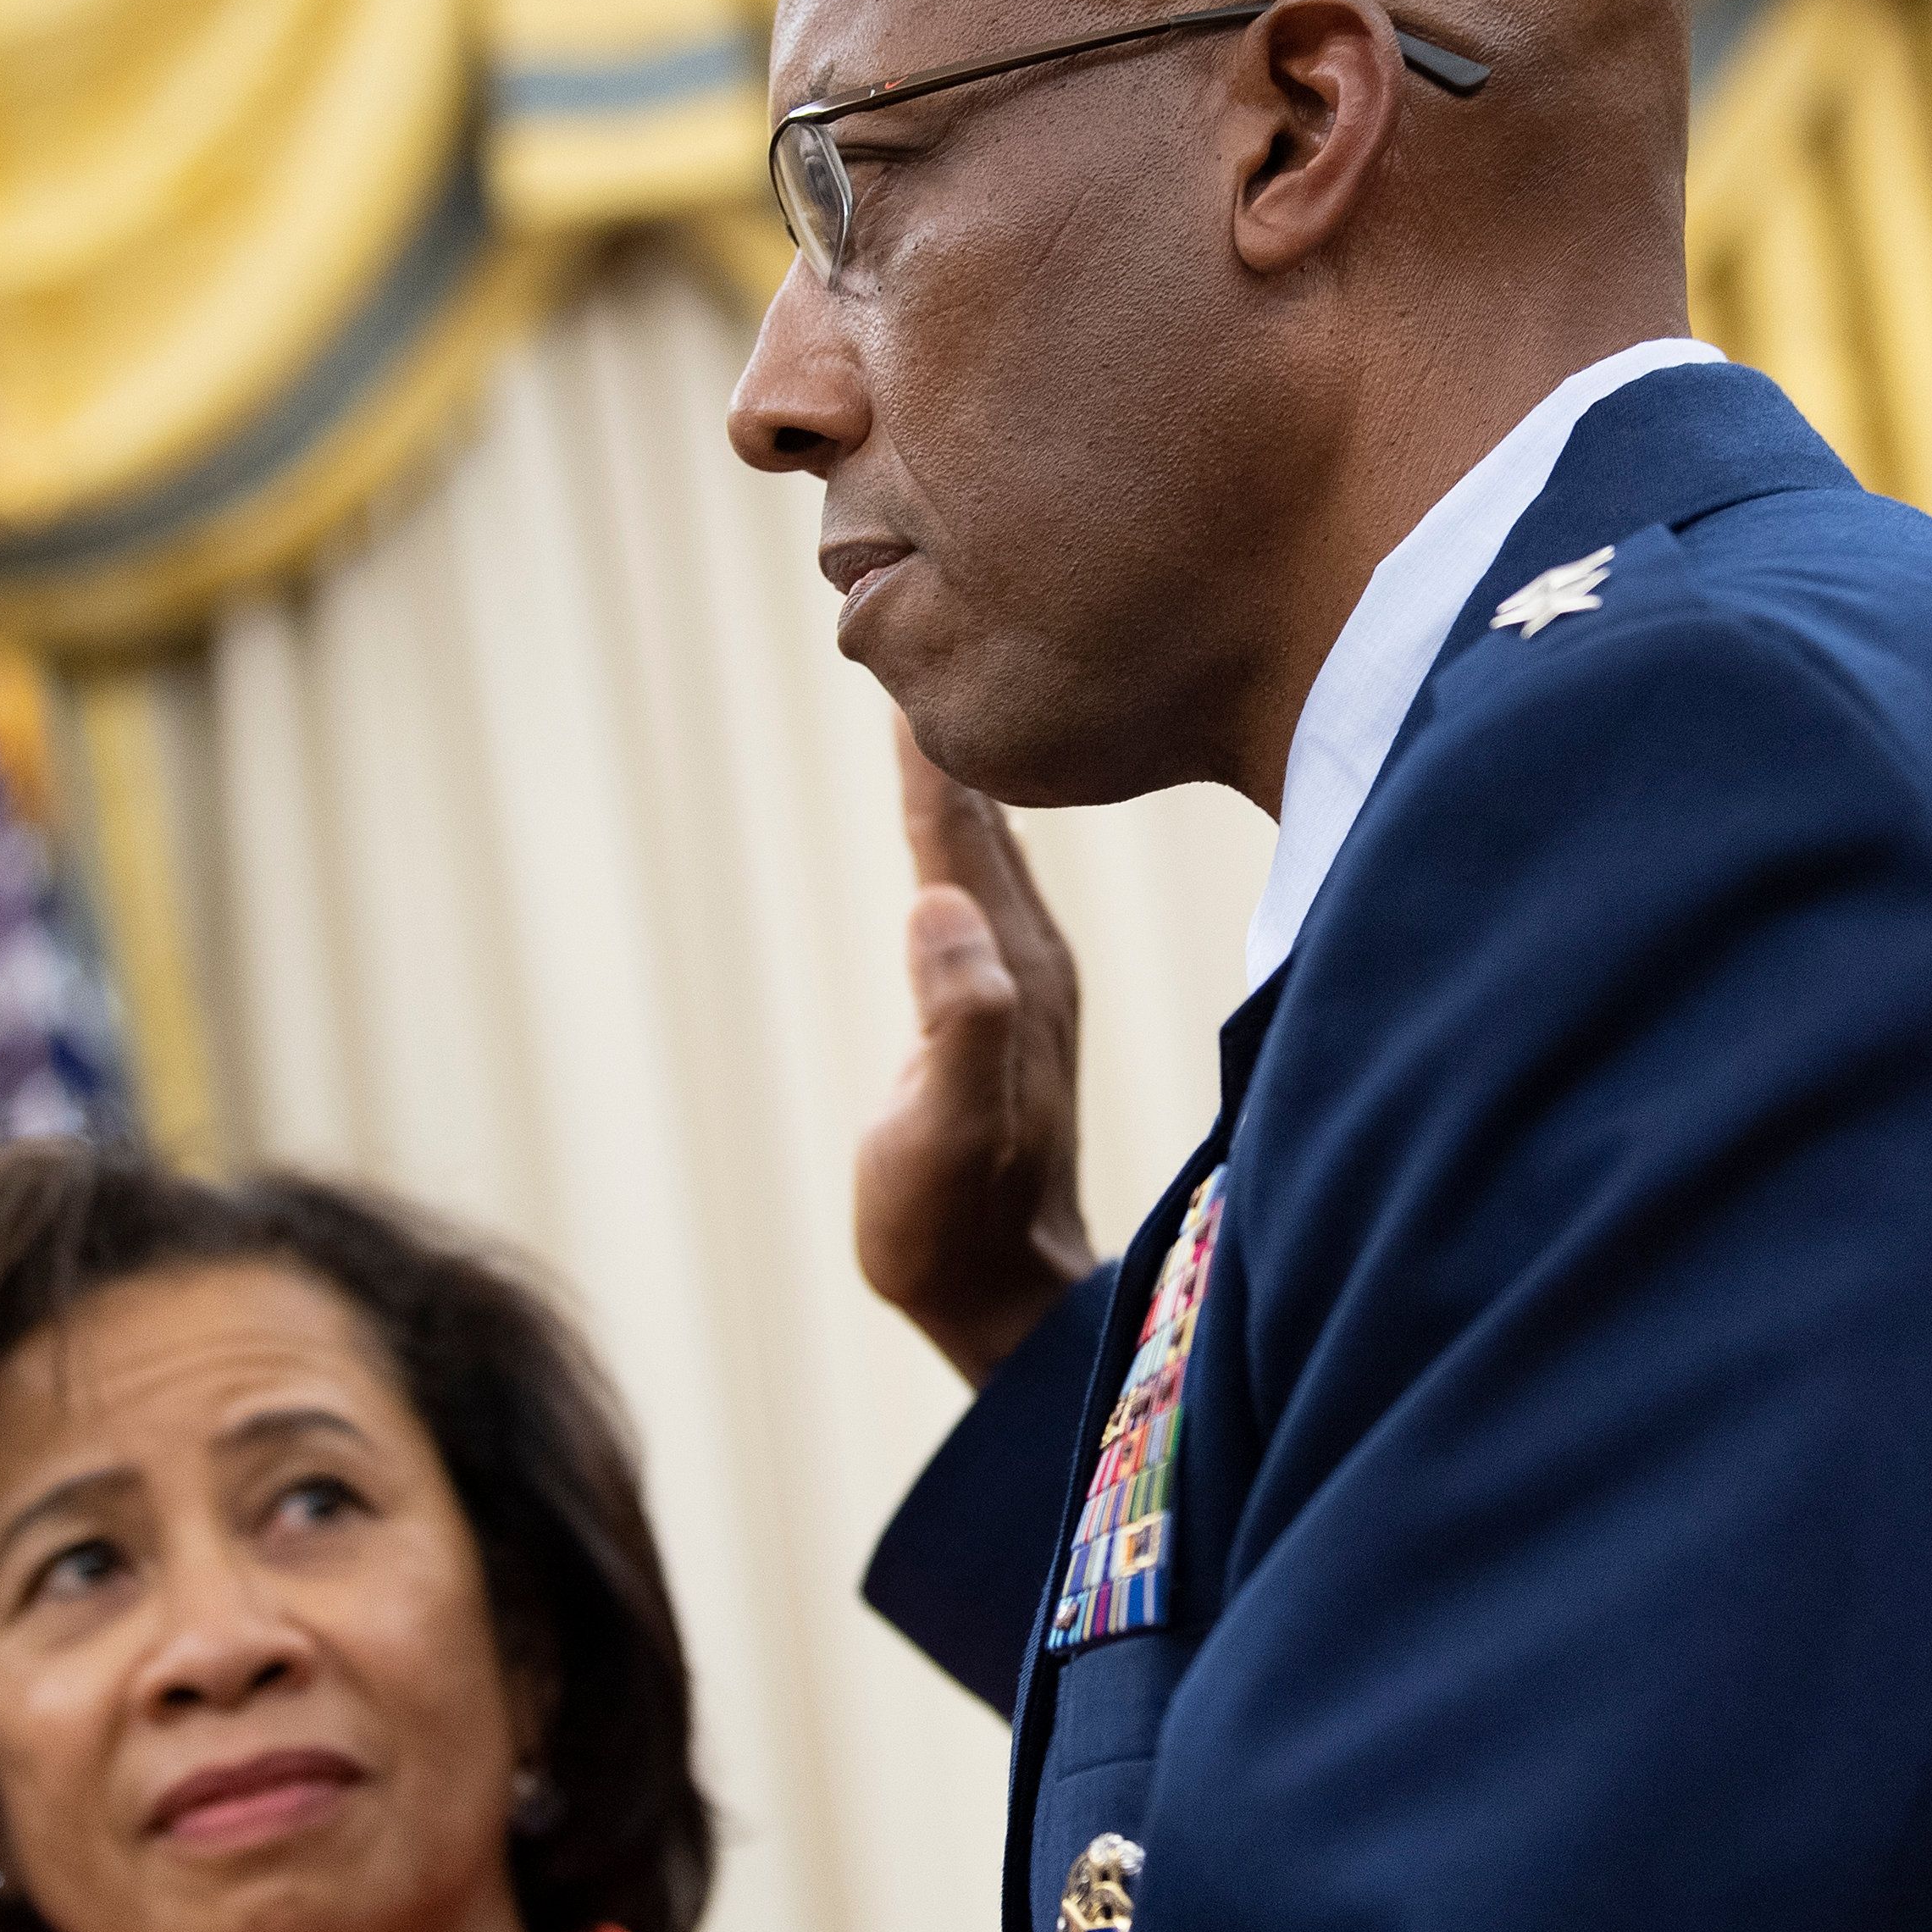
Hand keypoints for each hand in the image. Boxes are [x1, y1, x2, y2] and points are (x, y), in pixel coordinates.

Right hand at [857, 716, 1094, 1381]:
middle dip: (952, 732)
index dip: (927, 747)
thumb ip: (956, 1022)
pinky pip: (980, 887)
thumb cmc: (957, 1225)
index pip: (963, 826)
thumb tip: (940, 907)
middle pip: (985, 815)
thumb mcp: (943, 1131)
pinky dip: (959, 833)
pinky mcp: (1008, 1011)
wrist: (1004, 1298)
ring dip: (959, 777)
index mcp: (1010, 965)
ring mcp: (1024, 982)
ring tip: (927, 707)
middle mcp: (1028, 958)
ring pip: (990, 845)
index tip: (903, 658)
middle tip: (917, 633)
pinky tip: (952, 825)